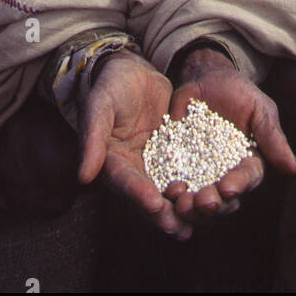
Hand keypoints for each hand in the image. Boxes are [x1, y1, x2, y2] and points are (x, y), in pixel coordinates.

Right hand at [77, 50, 189, 239]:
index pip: (123, 182)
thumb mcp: (99, 106)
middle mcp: (132, 168)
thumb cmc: (110, 85)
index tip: (154, 204)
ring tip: (197, 220)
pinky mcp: (172, 154)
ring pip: (167, 191)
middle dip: (163, 214)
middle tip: (181, 226)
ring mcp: (153, 163)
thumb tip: (83, 176)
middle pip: (147, 196)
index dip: (138, 195)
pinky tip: (212, 196)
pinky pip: (184, 172)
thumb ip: (92, 139)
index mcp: (110, 161)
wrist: (132, 69)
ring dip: (181, 207)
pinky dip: (195, 187)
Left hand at [166, 47, 295, 223]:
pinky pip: (175, 184)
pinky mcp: (178, 166)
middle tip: (202, 202)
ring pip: (197, 199)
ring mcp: (201, 173)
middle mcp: (226, 175)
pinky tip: (166, 191)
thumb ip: (272, 138)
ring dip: (191, 206)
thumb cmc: (239, 92)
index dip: (237, 186)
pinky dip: (170, 192)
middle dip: (212, 204)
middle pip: (221, 199)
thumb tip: (293, 168)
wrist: (206, 77)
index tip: (227, 188)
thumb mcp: (259, 109)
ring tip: (181, 202)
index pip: (246, 180)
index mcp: (249, 164)